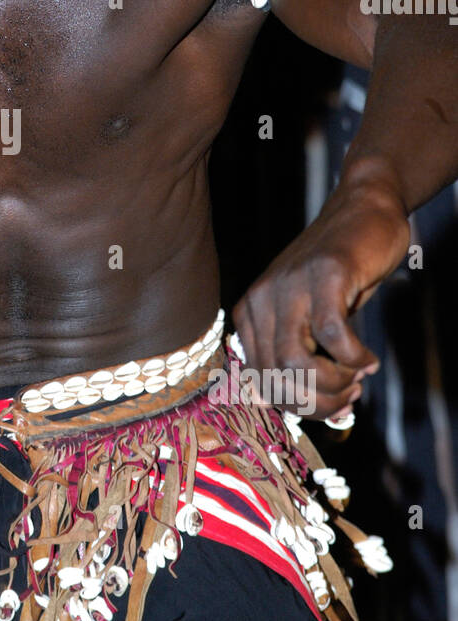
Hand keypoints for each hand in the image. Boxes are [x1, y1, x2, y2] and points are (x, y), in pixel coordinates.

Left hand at [233, 179, 410, 418]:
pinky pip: (332, 334)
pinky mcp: (324, 275)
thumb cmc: (339, 274)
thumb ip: (300, 355)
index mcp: (251, 312)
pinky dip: (353, 357)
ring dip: (333, 383)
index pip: (260, 380)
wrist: (363, 211)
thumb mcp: (310, 316)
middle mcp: (262, 298)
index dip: (297, 405)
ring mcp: (291, 285)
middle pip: (275, 376)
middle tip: (349, 398)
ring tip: (358, 379)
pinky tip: (368, 358)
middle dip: (316, 401)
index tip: (332, 407)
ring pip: (295, 361)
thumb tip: (305, 409)